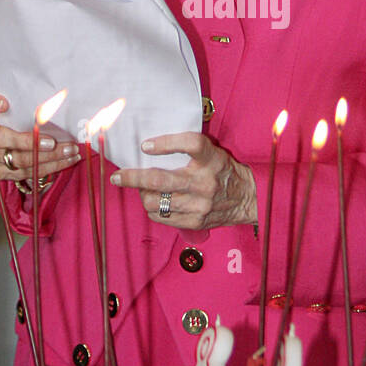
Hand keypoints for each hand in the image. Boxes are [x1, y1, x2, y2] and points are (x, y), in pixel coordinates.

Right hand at [0, 89, 79, 182]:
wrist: (13, 128)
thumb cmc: (17, 109)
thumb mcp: (16, 96)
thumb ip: (25, 94)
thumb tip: (55, 94)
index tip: (6, 104)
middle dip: (27, 142)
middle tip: (52, 141)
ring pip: (16, 159)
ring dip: (47, 157)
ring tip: (69, 150)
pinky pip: (24, 172)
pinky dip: (48, 167)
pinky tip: (66, 160)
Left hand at [110, 132, 256, 229]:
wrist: (247, 198)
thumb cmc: (224, 171)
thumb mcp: (212, 153)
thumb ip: (187, 150)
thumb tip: (149, 149)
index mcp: (211, 159)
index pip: (189, 144)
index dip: (165, 143)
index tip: (146, 145)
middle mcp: (204, 182)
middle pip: (160, 179)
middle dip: (132, 177)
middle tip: (118, 176)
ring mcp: (199, 205)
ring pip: (155, 201)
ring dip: (142, 193)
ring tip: (142, 188)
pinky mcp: (195, 222)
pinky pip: (162, 216)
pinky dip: (153, 208)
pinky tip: (154, 201)